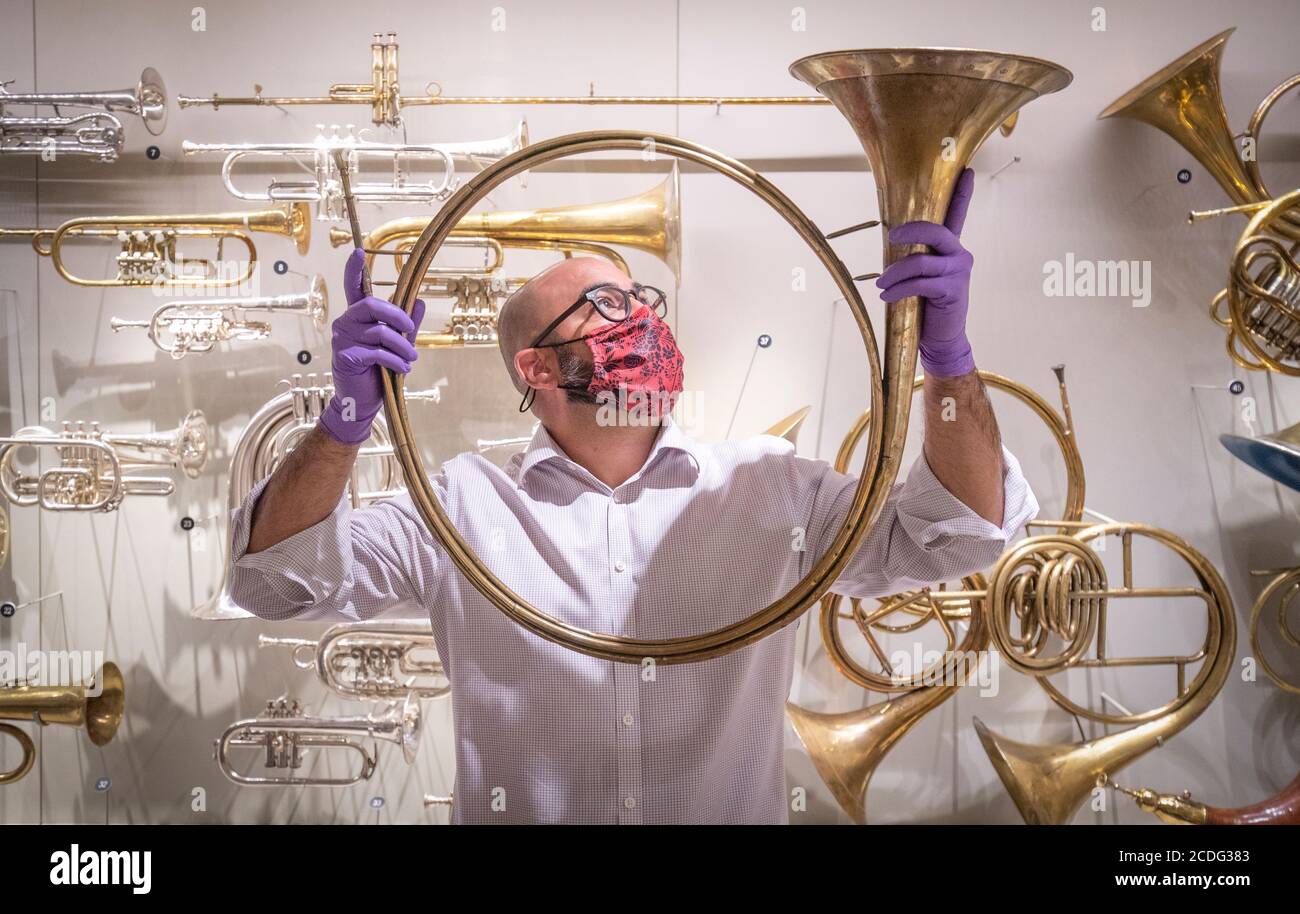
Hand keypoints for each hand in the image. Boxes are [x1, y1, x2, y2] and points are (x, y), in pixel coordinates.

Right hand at [318, 248, 425, 444]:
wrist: (361, 402)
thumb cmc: (376, 372)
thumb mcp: (395, 346)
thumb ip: (406, 325)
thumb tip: (419, 302)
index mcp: (357, 317)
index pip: (353, 288)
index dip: (353, 269)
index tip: (358, 251)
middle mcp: (345, 323)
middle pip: (372, 306)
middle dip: (397, 317)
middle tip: (411, 331)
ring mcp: (342, 340)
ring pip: (380, 332)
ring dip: (402, 347)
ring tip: (409, 359)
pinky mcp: (345, 357)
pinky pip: (377, 352)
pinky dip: (395, 361)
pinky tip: (401, 369)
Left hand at [876, 167, 975, 377]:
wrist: (942, 337)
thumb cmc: (928, 305)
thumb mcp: (922, 276)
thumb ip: (915, 257)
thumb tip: (891, 239)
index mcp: (952, 248)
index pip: (958, 215)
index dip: (963, 193)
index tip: (966, 170)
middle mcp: (959, 255)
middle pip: (935, 231)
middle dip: (910, 231)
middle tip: (891, 235)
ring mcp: (958, 272)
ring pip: (920, 262)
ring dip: (894, 272)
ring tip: (882, 283)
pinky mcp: (952, 291)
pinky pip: (919, 283)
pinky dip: (898, 289)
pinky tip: (887, 296)